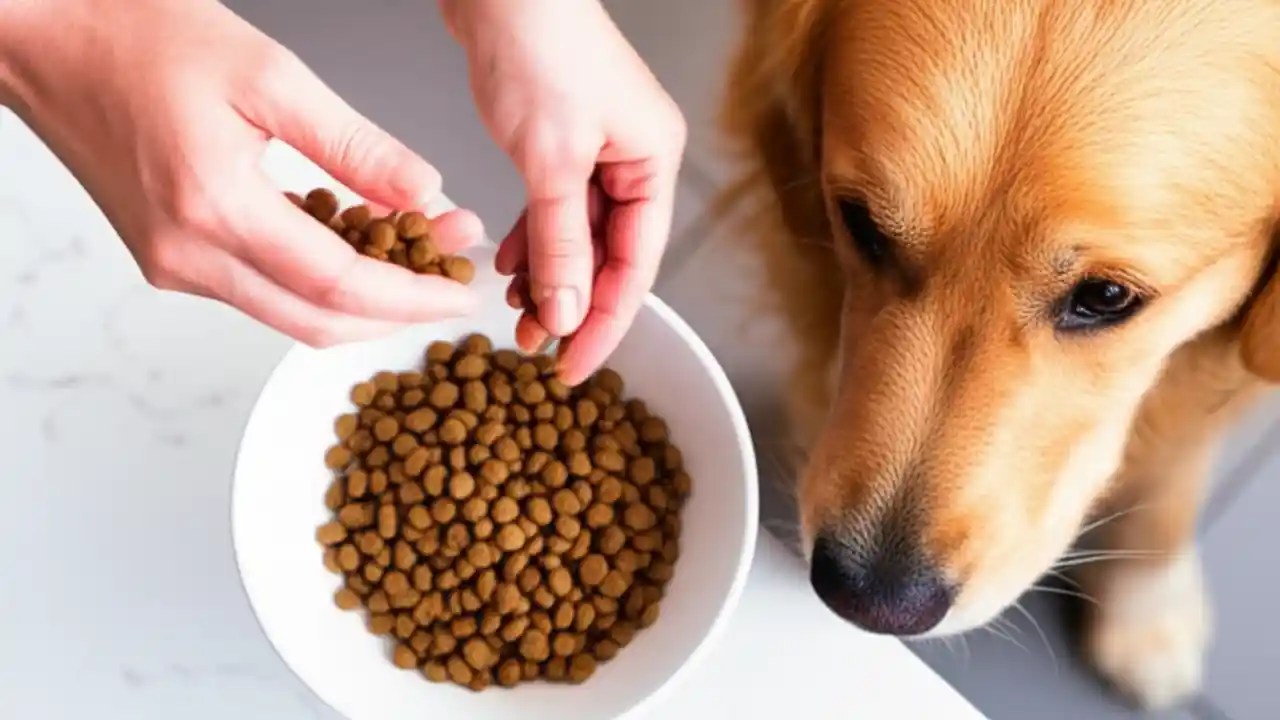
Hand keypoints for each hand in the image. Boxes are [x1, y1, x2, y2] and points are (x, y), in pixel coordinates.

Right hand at [0, 0, 481, 346]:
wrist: (46, 34)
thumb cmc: (140, 35)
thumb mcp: (270, 74)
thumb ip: (355, 145)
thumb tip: (424, 194)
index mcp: (213, 207)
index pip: (338, 286)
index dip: (411, 298)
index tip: (460, 295)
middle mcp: (186, 254)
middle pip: (317, 322)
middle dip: (395, 312)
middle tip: (449, 282)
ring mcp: (170, 264)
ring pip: (288, 315)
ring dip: (358, 299)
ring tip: (414, 256)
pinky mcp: (166, 258)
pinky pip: (257, 291)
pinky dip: (313, 281)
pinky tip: (351, 243)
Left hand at [443, 0, 686, 383]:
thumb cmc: (538, 47)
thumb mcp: (550, 160)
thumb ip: (561, 243)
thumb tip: (567, 313)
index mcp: (652, 163)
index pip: (635, 267)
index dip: (604, 324)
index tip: (573, 367)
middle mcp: (634, 160)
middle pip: (609, 255)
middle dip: (571, 304)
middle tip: (533, 348)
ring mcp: (598, 149)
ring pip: (578, 235)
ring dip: (548, 276)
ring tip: (515, 315)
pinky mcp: (561, 139)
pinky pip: (554, 207)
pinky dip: (533, 238)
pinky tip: (510, 264)